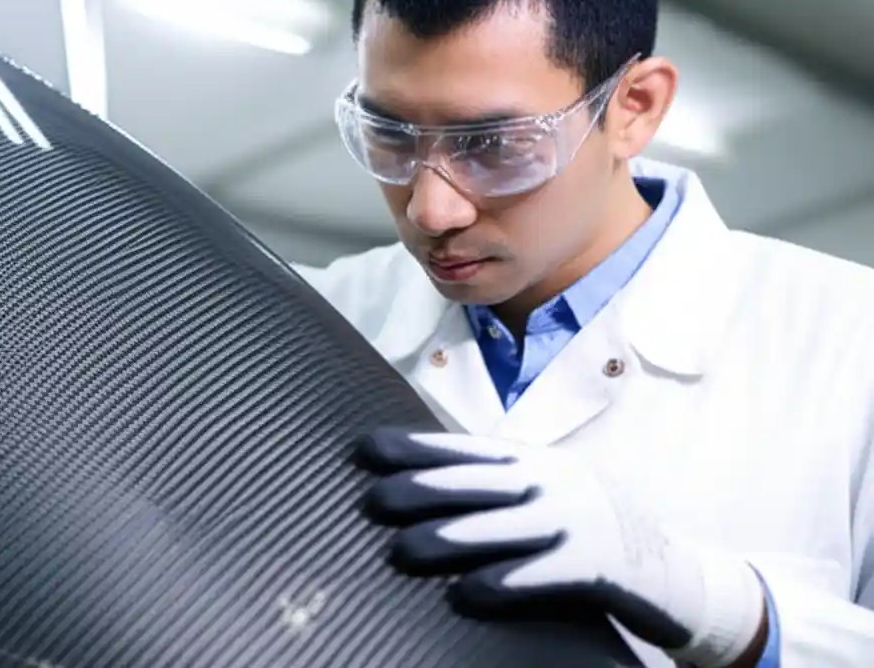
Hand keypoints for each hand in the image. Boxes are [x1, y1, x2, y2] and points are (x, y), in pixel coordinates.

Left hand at [356, 429, 765, 666]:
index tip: (365, 449)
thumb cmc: (592, 531)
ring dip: (448, 538)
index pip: (464, 448)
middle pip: (476, 482)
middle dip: (420, 488)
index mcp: (535, 461)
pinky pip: (541, 574)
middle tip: (370, 500)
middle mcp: (552, 483)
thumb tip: (420, 480)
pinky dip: (502, 583)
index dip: (415, 447)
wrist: (679, 573)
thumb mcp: (549, 491)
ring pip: (502, 527)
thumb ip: (496, 483)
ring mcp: (577, 522)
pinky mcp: (598, 567)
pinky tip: (464, 595)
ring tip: (399, 551)